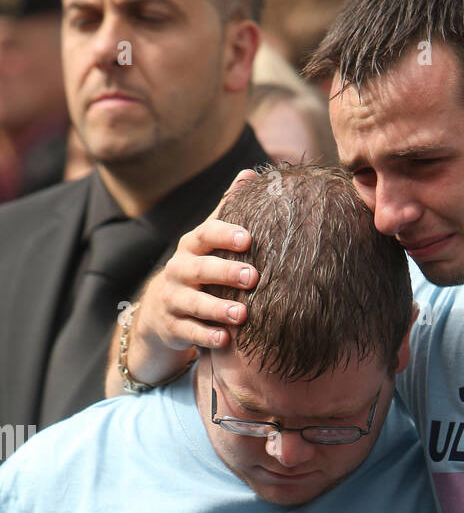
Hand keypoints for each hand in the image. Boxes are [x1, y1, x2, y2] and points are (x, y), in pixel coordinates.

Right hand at [125, 169, 259, 383]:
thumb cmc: (198, 268)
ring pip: (195, 304)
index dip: (224, 234)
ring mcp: (174, 300)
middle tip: (254, 276)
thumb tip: (251, 172)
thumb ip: (228, 209)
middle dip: (225, 272)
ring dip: (219, 309)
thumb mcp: (207, 240)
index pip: (205, 234)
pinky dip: (207, 337)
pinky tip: (226, 340)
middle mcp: (179, 271)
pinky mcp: (173, 327)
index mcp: (191, 247)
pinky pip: (190, 333)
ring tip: (243, 315)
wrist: (160, 310)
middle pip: (200, 269)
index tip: (247, 237)